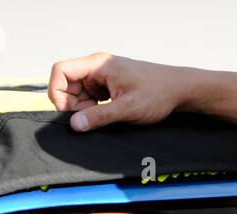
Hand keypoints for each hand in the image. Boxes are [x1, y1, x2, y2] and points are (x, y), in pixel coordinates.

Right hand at [48, 53, 188, 131]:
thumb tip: (74, 125)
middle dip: (71, 105)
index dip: (57, 92)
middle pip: (66, 85)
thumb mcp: (128, 108)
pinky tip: (107, 115)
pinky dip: (91, 110)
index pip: (61, 71)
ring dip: (82, 110)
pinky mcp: (107, 87)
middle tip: (89, 120)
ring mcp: (101, 77)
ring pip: (76, 94)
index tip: (68, 112)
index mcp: (98, 64)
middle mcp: (97, 68)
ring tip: (103, 117)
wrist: (179, 90)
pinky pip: (88, 98)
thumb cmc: (157, 93)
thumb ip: (100, 116)